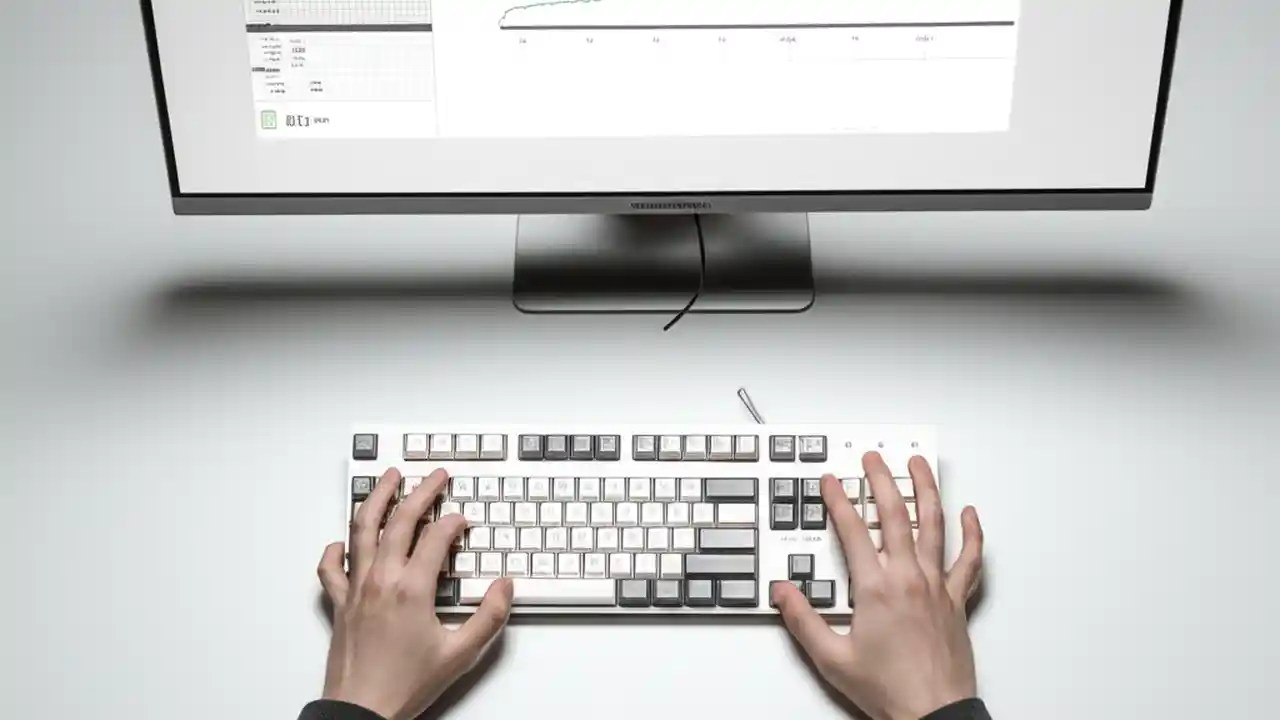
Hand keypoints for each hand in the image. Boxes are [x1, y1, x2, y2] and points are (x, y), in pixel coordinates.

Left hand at [316, 468, 512, 719]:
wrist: (362, 711)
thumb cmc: (405, 685)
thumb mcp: (460, 654)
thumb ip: (489, 616)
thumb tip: (504, 587)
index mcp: (412, 589)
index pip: (436, 537)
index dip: (453, 522)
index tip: (463, 520)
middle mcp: (381, 580)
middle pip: (399, 520)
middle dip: (420, 492)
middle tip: (434, 477)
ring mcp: (356, 588)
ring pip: (362, 529)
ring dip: (377, 499)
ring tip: (389, 479)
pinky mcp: (339, 603)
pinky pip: (331, 567)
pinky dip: (336, 548)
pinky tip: (344, 540)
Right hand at [772, 453, 983, 719]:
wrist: (933, 713)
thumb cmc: (889, 690)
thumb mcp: (831, 658)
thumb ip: (803, 620)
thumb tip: (783, 592)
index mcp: (876, 588)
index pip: (852, 530)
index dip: (838, 500)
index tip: (831, 480)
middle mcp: (909, 578)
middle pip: (895, 514)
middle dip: (881, 479)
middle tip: (873, 459)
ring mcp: (937, 586)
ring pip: (934, 524)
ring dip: (925, 490)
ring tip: (918, 466)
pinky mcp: (956, 600)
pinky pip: (969, 559)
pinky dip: (972, 533)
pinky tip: (970, 515)